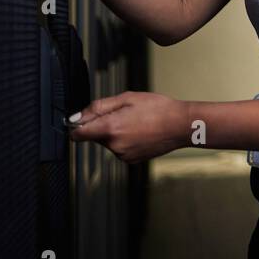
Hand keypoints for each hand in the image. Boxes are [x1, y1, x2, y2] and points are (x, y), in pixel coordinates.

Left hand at [68, 91, 190, 163]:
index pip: (78, 134)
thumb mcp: (127, 98)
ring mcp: (123, 155)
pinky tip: (141, 132)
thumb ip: (99, 107)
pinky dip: (126, 141)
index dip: (77, 126)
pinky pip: (120, 149)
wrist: (181, 125)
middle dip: (103, 125)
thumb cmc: (158, 108)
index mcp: (111, 128)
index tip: (81, 120)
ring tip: (137, 123)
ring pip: (109, 143)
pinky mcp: (132, 160)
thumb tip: (77, 117)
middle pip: (95, 137)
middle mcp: (114, 145)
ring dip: (116, 133)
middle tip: (124, 114)